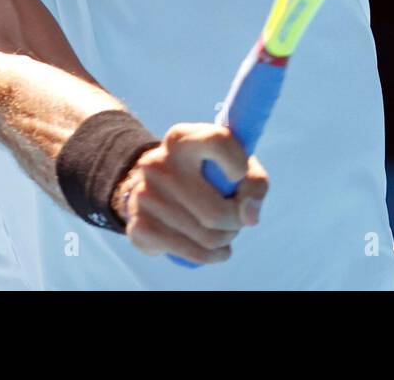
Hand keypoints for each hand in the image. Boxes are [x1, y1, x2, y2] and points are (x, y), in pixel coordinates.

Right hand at [113, 123, 268, 264]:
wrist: (154, 186)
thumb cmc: (206, 174)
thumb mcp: (233, 164)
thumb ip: (253, 183)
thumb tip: (249, 217)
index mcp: (181, 139)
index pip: (217, 143)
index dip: (238, 163)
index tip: (239, 174)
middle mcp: (157, 164)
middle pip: (216, 213)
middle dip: (236, 222)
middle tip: (237, 218)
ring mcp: (145, 196)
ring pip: (208, 238)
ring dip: (226, 240)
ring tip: (224, 231)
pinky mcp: (140, 227)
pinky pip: (193, 253)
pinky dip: (212, 256)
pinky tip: (215, 249)